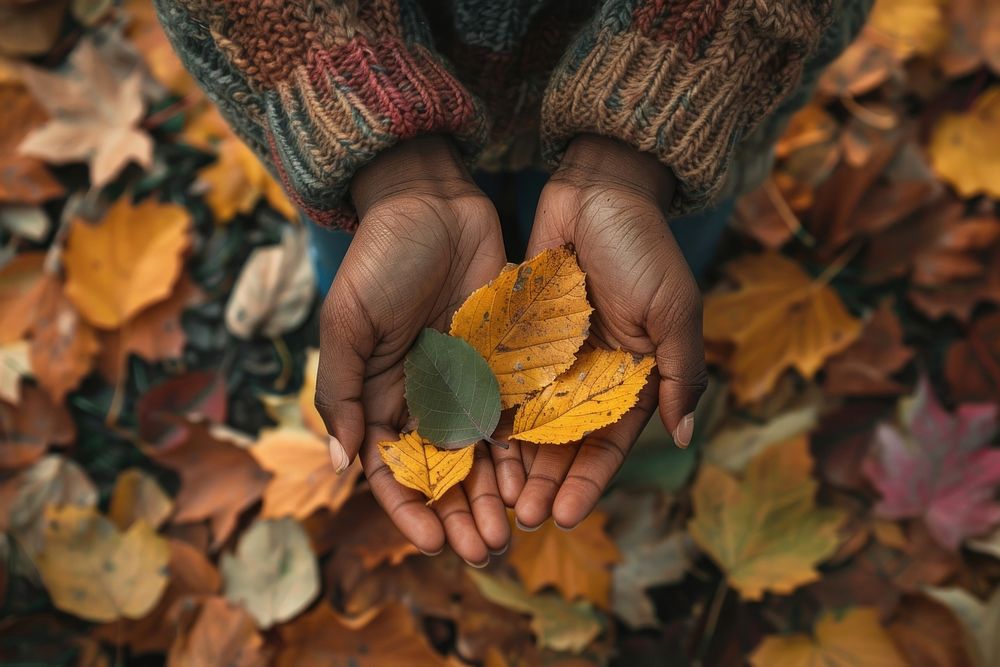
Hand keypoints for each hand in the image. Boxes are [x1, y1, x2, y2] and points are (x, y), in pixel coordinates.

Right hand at [314, 136, 509, 564]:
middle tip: (484, 548)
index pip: (394, 470)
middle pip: (444, 473)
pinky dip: (523, 453)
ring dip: (495, 495)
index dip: (411, 510)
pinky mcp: (503, 364)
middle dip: (461, 514)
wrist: (433, 204)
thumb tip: (342, 464)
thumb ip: (344, 393)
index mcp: (382, 397)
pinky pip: (516, 416)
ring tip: (512, 530)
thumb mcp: (348, 323)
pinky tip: (535, 482)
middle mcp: (425, 400)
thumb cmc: (381, 260)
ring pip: (483, 455)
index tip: (432, 543)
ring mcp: (467, 384)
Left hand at [498, 134, 707, 529]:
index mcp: (634, 376)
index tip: (566, 516)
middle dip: (546, 483)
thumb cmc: (643, 248)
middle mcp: (591, 375)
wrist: (596, 191)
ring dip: (516, 462)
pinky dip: (492, 415)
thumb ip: (680, 372)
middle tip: (521, 520)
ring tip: (495, 498)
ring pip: (530, 423)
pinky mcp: (519, 338)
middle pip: (565, 443)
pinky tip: (473, 446)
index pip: (610, 442)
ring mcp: (553, 359)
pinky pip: (503, 384)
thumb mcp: (674, 310)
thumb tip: (684, 435)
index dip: (589, 482)